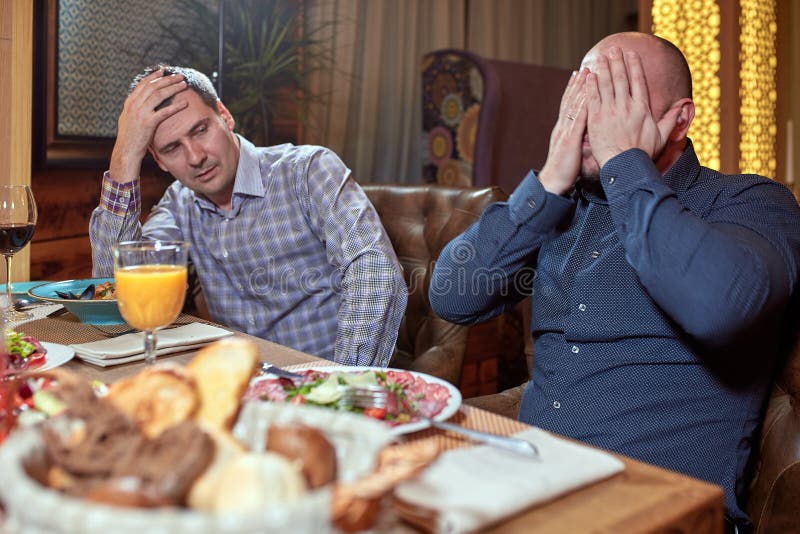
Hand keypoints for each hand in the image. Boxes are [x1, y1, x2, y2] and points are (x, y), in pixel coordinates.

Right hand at [109, 70, 188, 182]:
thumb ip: (135, 107)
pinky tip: (185, 103)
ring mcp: (140, 113)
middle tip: (179, 76)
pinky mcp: (148, 123)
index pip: (143, 84)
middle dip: (168, 79)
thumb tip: (140, 99)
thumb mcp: (128, 118)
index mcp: (130, 102)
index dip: (154, 76)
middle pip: (153, 86)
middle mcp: (134, 104)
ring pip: (159, 95)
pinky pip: (164, 111)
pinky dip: (175, 106)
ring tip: (184, 84)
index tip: (163, 70)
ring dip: (173, 88)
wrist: (126, 150)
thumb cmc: (130, 136)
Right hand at [537, 69, 588, 194]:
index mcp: (563, 130)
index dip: (574, 90)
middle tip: (585, 67)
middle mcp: (563, 127)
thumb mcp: (571, 152)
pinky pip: (578, 119)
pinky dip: (584, 104)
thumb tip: (586, 134)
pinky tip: (590, 94)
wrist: (552, 183)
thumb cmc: (564, 171)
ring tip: (587, 73)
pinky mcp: (569, 139)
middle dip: (578, 84)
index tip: (580, 76)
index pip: (569, 106)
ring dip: (580, 88)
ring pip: (573, 105)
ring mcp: (565, 132)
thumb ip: (577, 140)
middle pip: (570, 101)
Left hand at [585, 47, 681, 167]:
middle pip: (620, 78)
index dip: (634, 66)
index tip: (631, 54)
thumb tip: (683, 107)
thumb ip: (670, 119)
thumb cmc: (642, 154)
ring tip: (601, 57)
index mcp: (641, 108)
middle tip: (614, 49)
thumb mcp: (661, 136)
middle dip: (617, 62)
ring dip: (603, 69)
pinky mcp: (595, 118)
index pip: (638, 81)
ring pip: (606, 84)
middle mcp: (626, 106)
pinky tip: (590, 75)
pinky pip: (592, 97)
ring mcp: (609, 111)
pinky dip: (591, 85)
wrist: (624, 166)